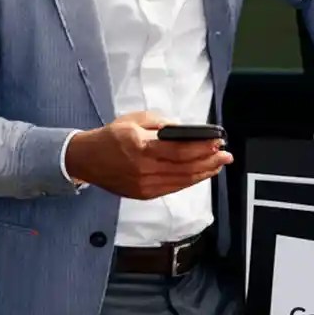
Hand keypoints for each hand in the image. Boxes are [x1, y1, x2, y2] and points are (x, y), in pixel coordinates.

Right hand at [64, 111, 232, 199]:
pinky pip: (172, 188)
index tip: (218, 142)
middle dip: (209, 162)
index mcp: (141, 148)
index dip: (202, 148)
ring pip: (181, 181)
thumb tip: (185, 131)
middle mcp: (144, 170)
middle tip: (226, 155)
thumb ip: (161, 124)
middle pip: (185, 168)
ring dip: (203, 173)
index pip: (180, 150)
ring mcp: (144, 185)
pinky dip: (189, 181)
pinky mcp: (144, 195)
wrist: (87, 159)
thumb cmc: (111, 136)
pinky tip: (200, 174)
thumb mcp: (134, 119)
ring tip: (218, 165)